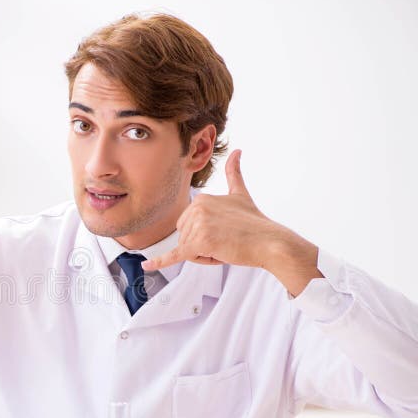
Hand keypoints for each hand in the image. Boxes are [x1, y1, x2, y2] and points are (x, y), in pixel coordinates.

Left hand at [142, 149, 321, 295]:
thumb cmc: (255, 224)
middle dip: (202, 247)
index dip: (205, 235)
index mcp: (201, 199)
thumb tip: (237, 151)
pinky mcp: (199, 243)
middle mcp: (197, 208)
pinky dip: (160, 262)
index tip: (226, 232)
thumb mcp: (240, 194)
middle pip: (185, 238)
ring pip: (188, 251)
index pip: (187, 226)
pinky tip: (147, 265)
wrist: (270, 242)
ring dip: (205, 256)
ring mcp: (197, 225)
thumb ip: (234, 174)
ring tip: (226, 247)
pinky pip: (176, 256)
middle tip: (226, 242)